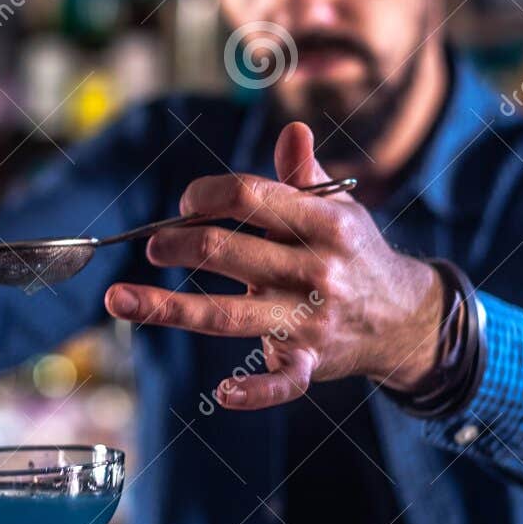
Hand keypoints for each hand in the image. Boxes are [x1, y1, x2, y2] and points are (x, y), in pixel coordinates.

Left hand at [104, 122, 443, 409]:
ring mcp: (311, 321)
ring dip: (167, 307)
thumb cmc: (354, 253)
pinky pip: (281, 382)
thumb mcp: (340, 208)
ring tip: (119, 299)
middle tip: (151, 244)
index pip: (250, 197)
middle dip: (178, 243)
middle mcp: (316, 271)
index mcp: (324, 224)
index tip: (185, 204)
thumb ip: (305, 174)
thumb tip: (291, 130)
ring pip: (228, 315)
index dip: (207, 195)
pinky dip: (254, 391)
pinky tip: (223, 393)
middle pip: (227, 252)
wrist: (403, 317)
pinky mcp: (309, 363)